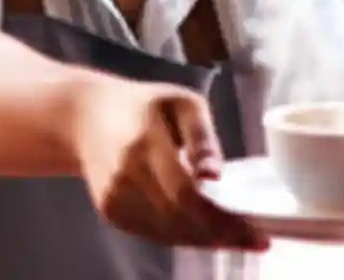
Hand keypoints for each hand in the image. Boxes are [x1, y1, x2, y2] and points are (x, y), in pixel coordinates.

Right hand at [72, 78, 267, 250]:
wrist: (87, 116)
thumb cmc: (145, 105)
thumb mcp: (182, 103)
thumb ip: (203, 138)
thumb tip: (216, 177)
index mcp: (146, 143)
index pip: (185, 195)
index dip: (220, 219)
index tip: (255, 232)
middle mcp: (126, 175)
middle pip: (178, 220)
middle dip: (221, 235)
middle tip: (256, 240)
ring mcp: (114, 197)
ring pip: (167, 233)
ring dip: (205, 240)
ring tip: (238, 238)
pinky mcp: (110, 211)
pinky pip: (153, 233)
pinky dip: (182, 237)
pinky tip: (207, 233)